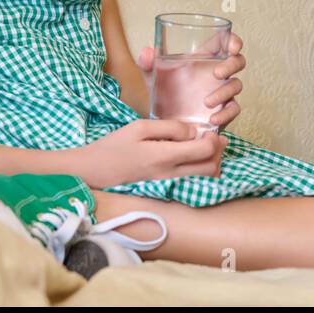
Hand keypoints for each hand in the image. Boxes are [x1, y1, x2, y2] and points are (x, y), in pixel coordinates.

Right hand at [72, 119, 226, 189]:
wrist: (94, 171)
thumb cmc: (115, 145)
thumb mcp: (140, 127)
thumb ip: (170, 128)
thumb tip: (193, 132)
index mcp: (165, 156)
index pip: (204, 151)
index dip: (214, 139)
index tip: (209, 128)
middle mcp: (170, 174)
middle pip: (211, 168)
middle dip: (218, 151)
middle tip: (213, 136)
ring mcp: (168, 182)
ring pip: (204, 177)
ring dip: (212, 160)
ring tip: (204, 144)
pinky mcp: (165, 185)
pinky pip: (192, 179)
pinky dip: (200, 167)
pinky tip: (193, 154)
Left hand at [136, 32, 245, 129]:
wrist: (164, 123)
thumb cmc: (162, 93)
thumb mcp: (152, 77)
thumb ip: (147, 63)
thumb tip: (147, 52)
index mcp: (203, 58)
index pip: (224, 42)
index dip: (233, 41)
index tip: (233, 47)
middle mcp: (216, 73)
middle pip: (237, 61)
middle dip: (232, 64)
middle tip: (217, 73)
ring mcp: (222, 92)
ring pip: (236, 85)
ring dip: (225, 92)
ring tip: (206, 102)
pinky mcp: (222, 111)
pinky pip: (233, 109)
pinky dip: (226, 113)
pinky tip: (213, 118)